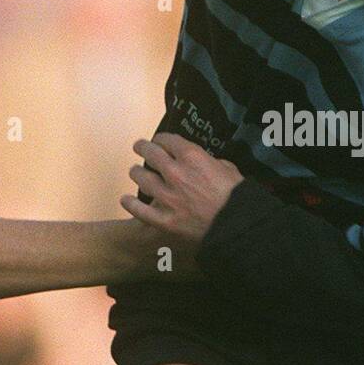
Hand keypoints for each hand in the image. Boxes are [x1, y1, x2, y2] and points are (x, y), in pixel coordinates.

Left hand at [120, 133, 242, 242]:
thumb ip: (211, 163)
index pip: (168, 140)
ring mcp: (167, 197)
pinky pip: (140, 210)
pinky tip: (125, 200)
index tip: (159, 140)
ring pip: (141, 178)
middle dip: (143, 148)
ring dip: (136, 172)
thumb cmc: (238, 196)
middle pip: (150, 153)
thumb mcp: (229, 169)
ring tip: (135, 171)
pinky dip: (130, 204)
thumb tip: (205, 165)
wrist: (238, 225)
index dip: (161, 138)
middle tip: (139, 147)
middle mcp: (175, 172)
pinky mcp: (164, 219)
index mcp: (192, 156)